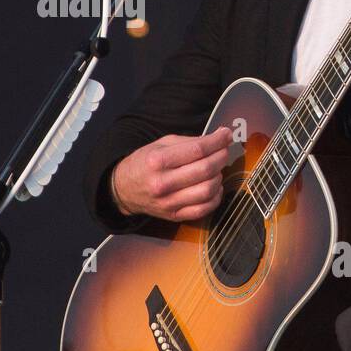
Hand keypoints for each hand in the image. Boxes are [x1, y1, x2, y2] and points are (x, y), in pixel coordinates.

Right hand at [111, 126, 232, 222]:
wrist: (124, 189)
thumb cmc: (145, 163)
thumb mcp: (161, 144)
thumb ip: (190, 142)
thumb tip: (219, 138)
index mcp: (157, 161)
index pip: (197, 149)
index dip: (217, 141)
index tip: (226, 135)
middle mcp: (162, 183)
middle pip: (205, 169)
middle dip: (221, 157)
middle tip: (224, 150)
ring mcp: (169, 202)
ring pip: (208, 190)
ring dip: (219, 176)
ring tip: (216, 168)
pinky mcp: (175, 216)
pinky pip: (204, 209)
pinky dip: (216, 197)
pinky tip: (214, 186)